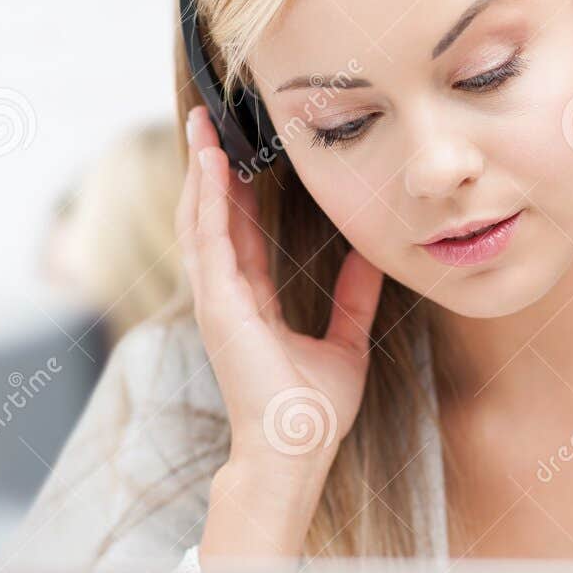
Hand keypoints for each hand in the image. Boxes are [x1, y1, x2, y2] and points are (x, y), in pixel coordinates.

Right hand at [176, 105, 384, 553]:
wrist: (295, 451)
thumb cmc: (314, 412)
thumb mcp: (346, 342)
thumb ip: (353, 299)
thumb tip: (371, 257)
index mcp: (251, 304)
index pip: (239, 235)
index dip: (235, 193)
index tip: (240, 152)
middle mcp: (226, 296)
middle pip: (212, 218)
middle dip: (210, 168)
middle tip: (210, 121)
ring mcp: (216, 299)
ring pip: (201, 219)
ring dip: (201, 170)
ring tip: (202, 125)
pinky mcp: (217, 304)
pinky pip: (208, 238)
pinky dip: (206, 197)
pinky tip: (211, 162)